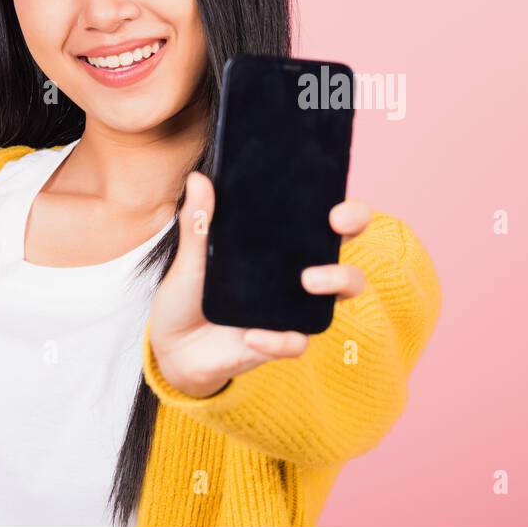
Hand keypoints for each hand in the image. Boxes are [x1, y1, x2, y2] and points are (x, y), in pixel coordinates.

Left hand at [146, 171, 373, 397]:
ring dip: (336, 280)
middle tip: (336, 227)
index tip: (336, 208)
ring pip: (343, 293)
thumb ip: (198, 222)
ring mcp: (297, 308)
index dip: (348, 211)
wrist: (173, 347)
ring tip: (308, 281)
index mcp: (284, 246)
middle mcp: (300, 273)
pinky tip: (252, 335)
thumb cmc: (189, 294)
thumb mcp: (191, 257)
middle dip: (354, 233)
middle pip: (348, 245)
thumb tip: (198, 178)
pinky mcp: (284, 340)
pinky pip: (296, 341)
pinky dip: (279, 340)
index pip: (328, 222)